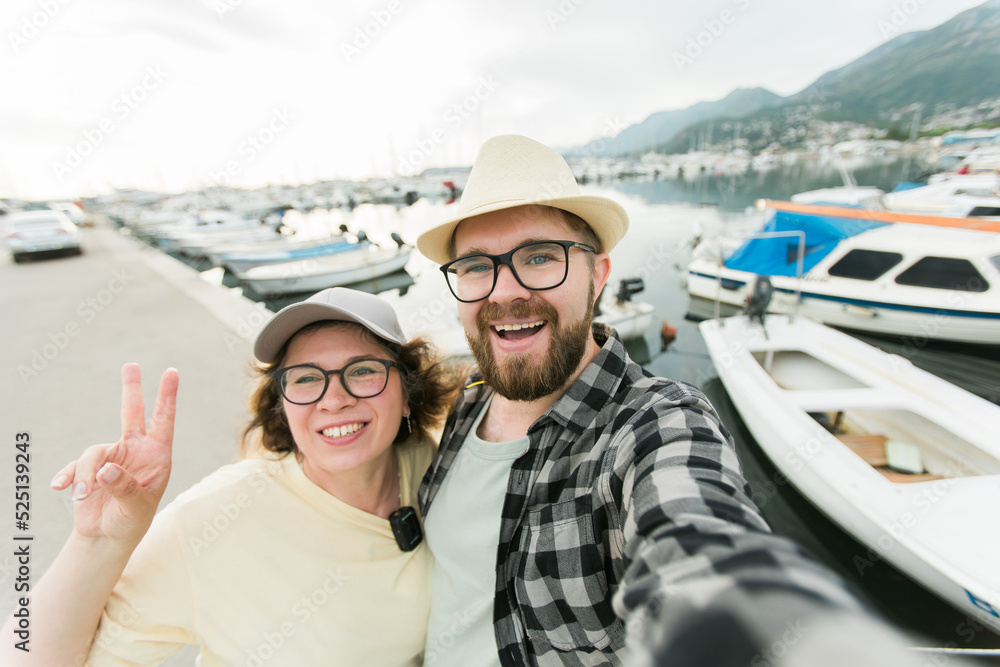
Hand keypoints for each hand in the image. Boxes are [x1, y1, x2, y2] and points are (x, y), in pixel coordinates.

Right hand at [50, 363, 177, 546]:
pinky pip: (74, 466)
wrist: (107, 537)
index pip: (163, 421)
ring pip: (93, 452)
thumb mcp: (136, 508)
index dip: (167, 397)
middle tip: (131, 365)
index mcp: (156, 456)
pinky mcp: (88, 468)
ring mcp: (111, 457)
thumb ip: (124, 488)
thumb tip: (106, 470)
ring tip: (82, 495)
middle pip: (131, 413)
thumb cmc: (131, 521)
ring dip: (84, 474)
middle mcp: (134, 451)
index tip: (171, 372)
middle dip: (131, 389)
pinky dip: (67, 476)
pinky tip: (59, 488)